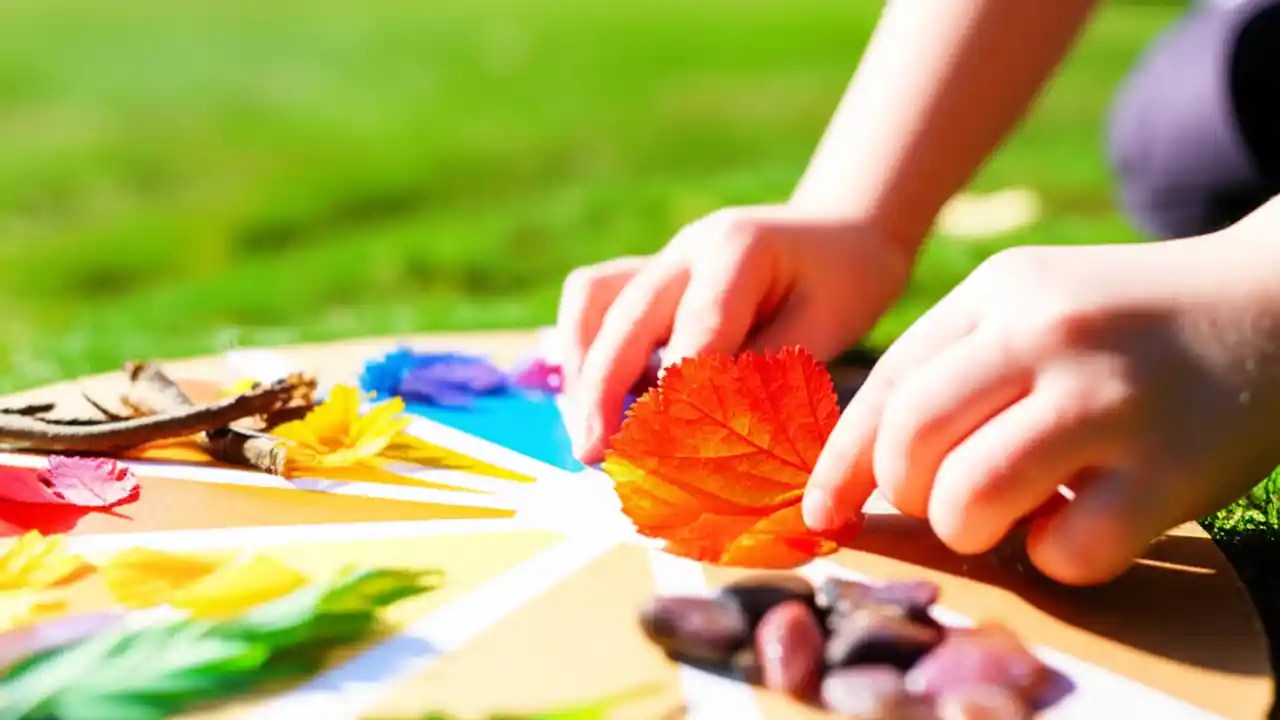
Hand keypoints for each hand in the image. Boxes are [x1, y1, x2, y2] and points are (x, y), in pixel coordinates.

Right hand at [557, 204, 915, 462]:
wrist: (839, 230)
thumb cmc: (842, 281)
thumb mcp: (826, 326)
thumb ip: (764, 373)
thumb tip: (708, 433)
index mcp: (737, 248)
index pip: (697, 328)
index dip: (677, 392)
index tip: (660, 449)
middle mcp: (687, 247)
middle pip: (626, 317)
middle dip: (604, 390)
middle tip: (596, 453)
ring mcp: (661, 258)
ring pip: (593, 301)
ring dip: (583, 367)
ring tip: (588, 429)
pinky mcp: (646, 277)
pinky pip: (594, 301)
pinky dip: (584, 349)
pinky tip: (592, 399)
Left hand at [802, 231, 1279, 584]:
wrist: (1277, 301)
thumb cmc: (1132, 322)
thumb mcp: (1035, 300)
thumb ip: (957, 361)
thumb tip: (870, 465)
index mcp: (1000, 293)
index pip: (886, 387)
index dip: (840, 462)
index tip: (820, 512)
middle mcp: (1046, 335)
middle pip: (910, 442)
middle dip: (904, 494)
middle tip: (943, 500)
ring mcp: (1109, 398)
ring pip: (969, 498)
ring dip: (969, 528)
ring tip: (1010, 514)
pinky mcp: (1170, 468)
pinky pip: (1067, 549)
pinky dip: (1058, 556)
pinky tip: (1084, 522)